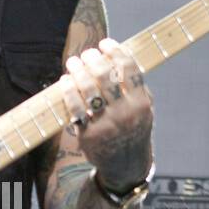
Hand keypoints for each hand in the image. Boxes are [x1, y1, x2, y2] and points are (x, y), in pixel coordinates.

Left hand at [59, 38, 153, 188]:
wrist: (126, 165)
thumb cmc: (133, 129)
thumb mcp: (143, 109)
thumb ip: (134, 86)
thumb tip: (117, 55)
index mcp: (141, 103)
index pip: (129, 69)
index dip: (115, 51)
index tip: (105, 43)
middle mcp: (125, 113)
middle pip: (105, 76)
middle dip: (92, 59)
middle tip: (86, 53)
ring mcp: (106, 125)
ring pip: (88, 89)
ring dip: (77, 70)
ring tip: (72, 62)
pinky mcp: (89, 135)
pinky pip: (74, 107)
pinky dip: (68, 90)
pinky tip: (65, 80)